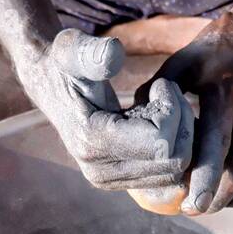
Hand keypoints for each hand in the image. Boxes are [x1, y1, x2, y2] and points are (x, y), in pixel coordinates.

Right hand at [16, 29, 192, 189]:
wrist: (50, 84)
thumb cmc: (66, 63)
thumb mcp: (75, 50)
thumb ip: (93, 53)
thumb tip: (113, 52)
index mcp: (92, 141)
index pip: (160, 141)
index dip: (172, 109)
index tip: (161, 83)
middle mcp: (100, 172)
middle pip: (174, 160)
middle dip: (182, 123)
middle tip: (170, 94)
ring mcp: (110, 182)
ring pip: (176, 172)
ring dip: (181, 136)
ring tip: (164, 108)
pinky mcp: (120, 183)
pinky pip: (168, 176)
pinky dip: (173, 149)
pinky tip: (160, 124)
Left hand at [144, 5, 232, 213]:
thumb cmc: (217, 45)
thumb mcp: (183, 61)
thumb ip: (158, 91)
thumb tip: (132, 119)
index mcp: (221, 95)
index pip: (215, 146)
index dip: (203, 179)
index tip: (186, 201)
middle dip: (216, 197)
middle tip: (193, 211)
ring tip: (211, 208)